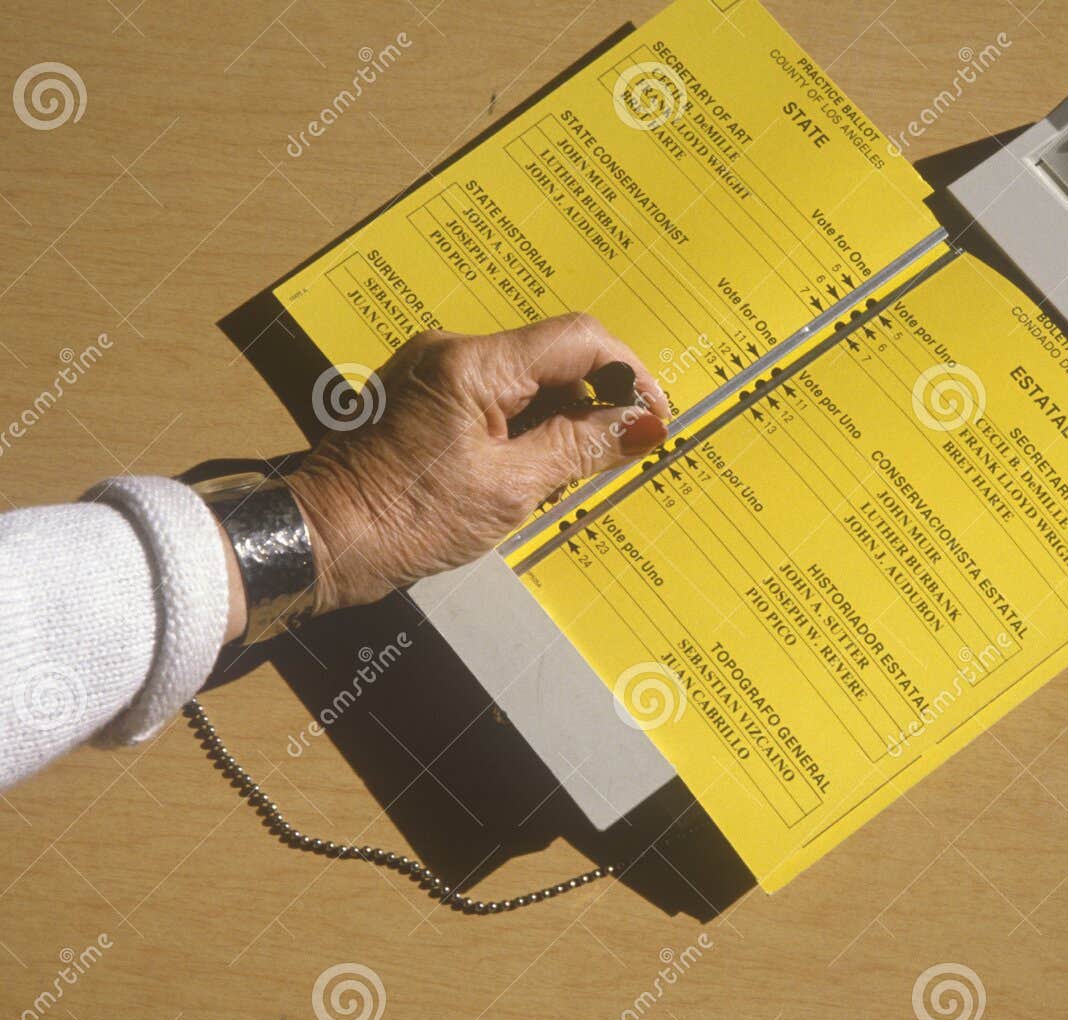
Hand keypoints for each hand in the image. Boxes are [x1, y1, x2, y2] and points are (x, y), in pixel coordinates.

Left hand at [283, 313, 668, 614]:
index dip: (628, 375)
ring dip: (559, 420)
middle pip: (555, 357)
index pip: (579, 339)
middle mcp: (452, 351)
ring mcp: (434, 370)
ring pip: (527, 379)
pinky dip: (524, 427)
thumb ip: (581, 449)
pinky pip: (495, 396)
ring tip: (559, 477)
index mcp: (474, 364)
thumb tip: (643, 427)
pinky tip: (524, 472)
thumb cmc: (406, 521)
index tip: (652, 419)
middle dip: (593, 404)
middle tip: (611, 459)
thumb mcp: (510, 491)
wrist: (322, 540)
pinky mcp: (424, 395)